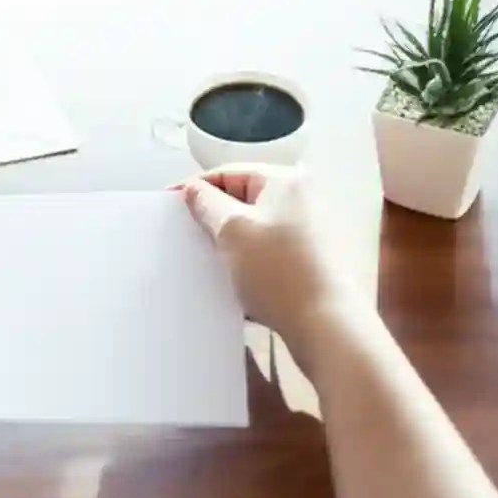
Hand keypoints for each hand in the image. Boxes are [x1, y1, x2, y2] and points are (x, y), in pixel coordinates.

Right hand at [180, 164, 367, 353]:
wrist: (326, 325)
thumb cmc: (278, 272)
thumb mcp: (232, 231)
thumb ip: (207, 203)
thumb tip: (194, 189)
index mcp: (285, 181)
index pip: (229, 173)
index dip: (195, 187)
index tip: (170, 204)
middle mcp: (302, 199)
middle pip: (242, 199)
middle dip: (213, 217)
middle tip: (188, 235)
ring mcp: (310, 230)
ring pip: (254, 227)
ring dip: (229, 242)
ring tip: (210, 261)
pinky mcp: (311, 259)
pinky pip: (268, 251)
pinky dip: (248, 260)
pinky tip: (234, 280)